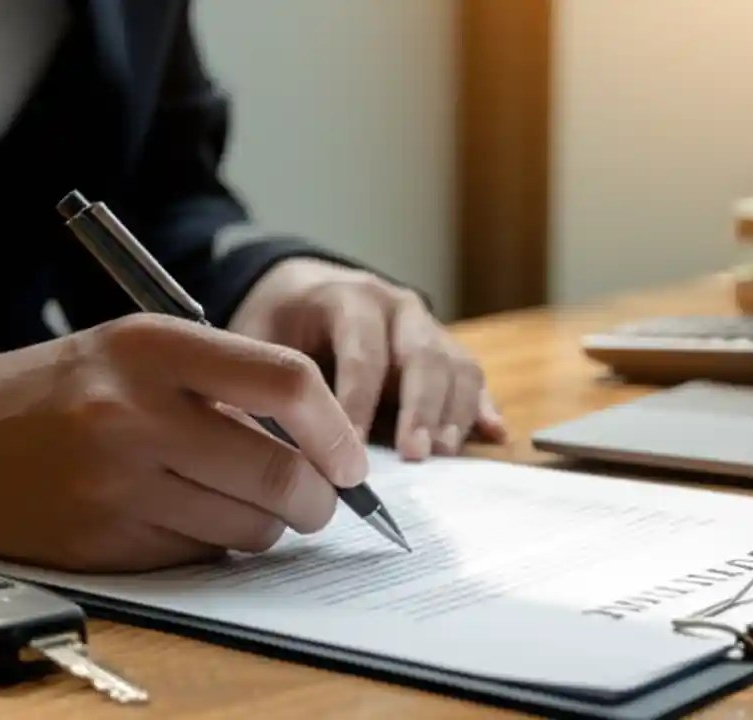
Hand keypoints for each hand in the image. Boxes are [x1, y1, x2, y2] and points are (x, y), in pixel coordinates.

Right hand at [0, 315, 367, 571]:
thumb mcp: (144, 348)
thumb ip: (230, 382)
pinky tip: (188, 516)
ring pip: (250, 526)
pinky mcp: (103, 542)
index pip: (286, 382)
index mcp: (154, 347)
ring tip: (247, 503)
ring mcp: (116, 483)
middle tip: (319, 501)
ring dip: (268, 525)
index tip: (351, 460)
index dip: (336, 429)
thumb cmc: (72, 386)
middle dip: (318, 499)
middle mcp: (135, 412)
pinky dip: (215, 544)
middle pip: (280, 473)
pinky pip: (201, 554)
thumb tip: (327, 447)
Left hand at [228, 258, 508, 460]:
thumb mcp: (259, 339)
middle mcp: (398, 308)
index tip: (348, 450)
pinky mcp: (445, 350)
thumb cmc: (279, 321)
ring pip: (456, 366)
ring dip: (453, 413)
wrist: (302, 289)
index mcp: (350, 298)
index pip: (363, 352)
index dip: (358, 402)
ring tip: (441, 452)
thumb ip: (266, 383)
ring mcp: (428, 327)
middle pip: (424, 356)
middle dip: (420, 408)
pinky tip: (493, 436)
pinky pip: (472, 377)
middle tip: (414, 454)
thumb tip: (263, 446)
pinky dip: (484, 408)